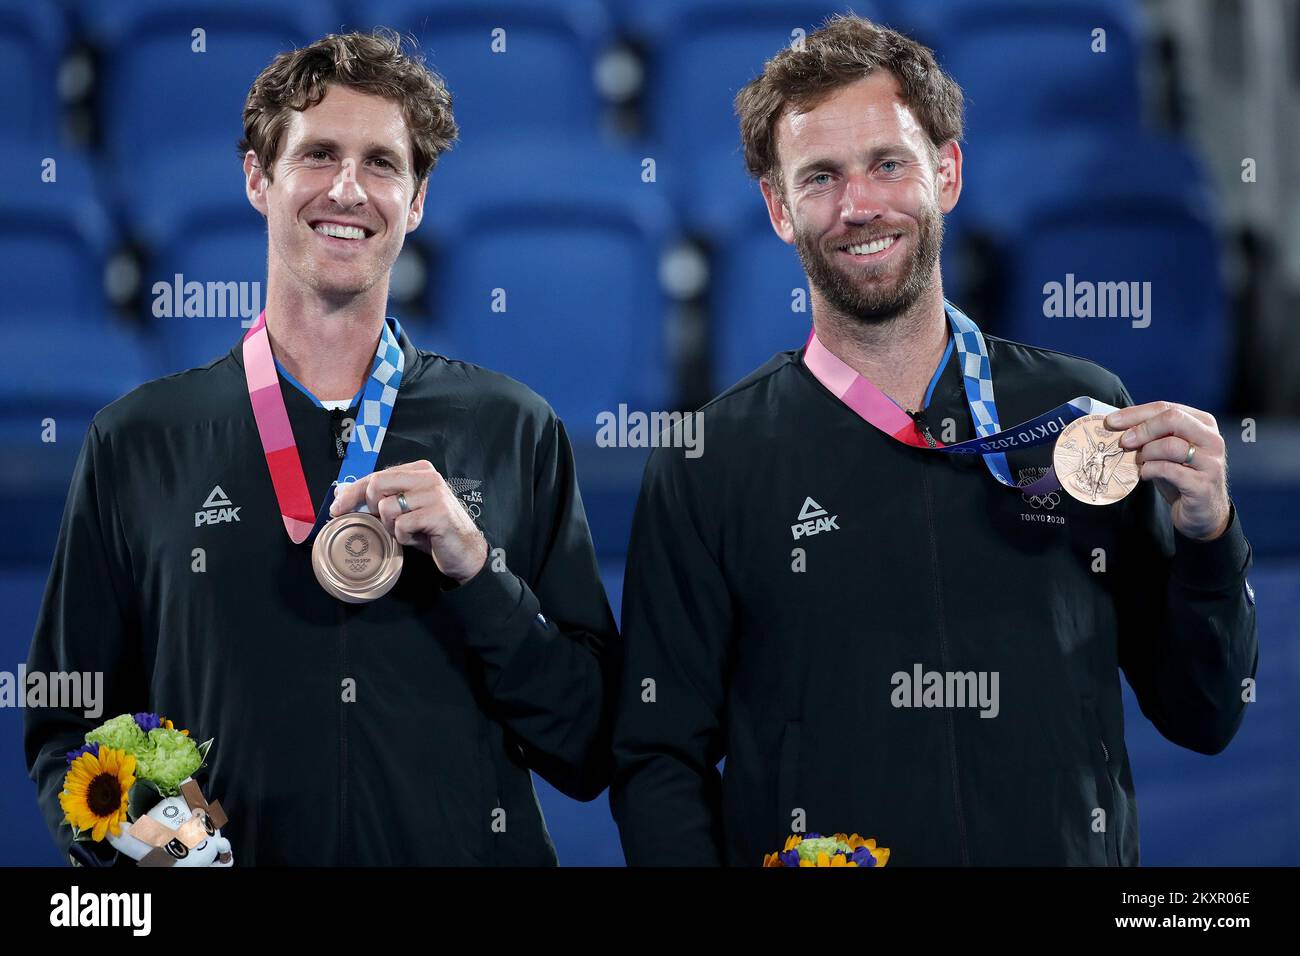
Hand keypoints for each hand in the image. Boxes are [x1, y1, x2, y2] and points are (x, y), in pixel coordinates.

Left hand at [329, 460, 487, 583]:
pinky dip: (404, 537)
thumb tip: (340, 495)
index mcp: (420, 470)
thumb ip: (381, 498)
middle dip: (370, 508)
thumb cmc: (431, 531)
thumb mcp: (405, 509)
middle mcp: (428, 477)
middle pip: (377, 484)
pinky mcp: (438, 514)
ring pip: (387, 508)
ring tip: (408, 532)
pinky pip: (401, 525)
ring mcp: (435, 494)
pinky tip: (418, 538)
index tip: (336, 508)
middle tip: (383, 523)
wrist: (465, 552)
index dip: (351, 492)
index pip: (376, 475)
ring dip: (391, 527)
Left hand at [1103, 401, 1230, 540]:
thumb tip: (1116, 424)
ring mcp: (1210, 462)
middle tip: (1124, 441)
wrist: (1202, 511)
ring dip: (1146, 453)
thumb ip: (1150, 435)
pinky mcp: (1202, 484)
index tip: (1111, 421)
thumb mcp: (1165, 450)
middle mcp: (1211, 439)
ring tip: (1140, 461)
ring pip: (1170, 445)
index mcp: (1202, 424)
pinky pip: (1168, 470)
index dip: (1135, 413)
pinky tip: (1145, 474)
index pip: (1166, 408)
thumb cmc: (1181, 476)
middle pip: (1172, 419)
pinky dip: (1150, 470)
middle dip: (1141, 429)